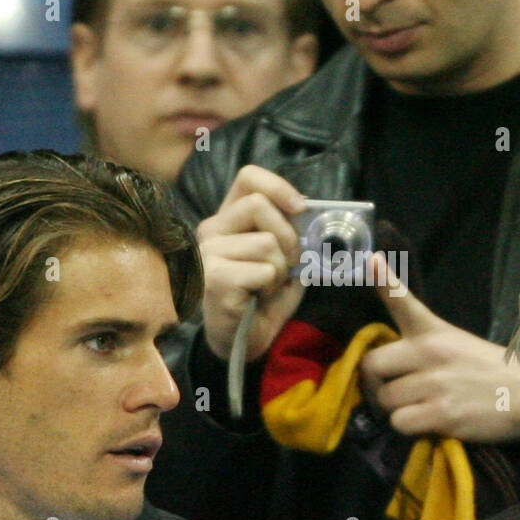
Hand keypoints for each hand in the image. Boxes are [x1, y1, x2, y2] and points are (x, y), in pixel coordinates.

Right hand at [197, 165, 306, 361]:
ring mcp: (208, 254)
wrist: (243, 341)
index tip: (301, 208)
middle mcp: (211, 230)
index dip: (278, 186)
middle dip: (288, 235)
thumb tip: (311, 213)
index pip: (248, 178)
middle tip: (288, 264)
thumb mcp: (281, 258)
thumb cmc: (262, 298)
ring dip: (280, 269)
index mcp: (228, 219)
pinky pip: (263, 270)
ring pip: (266, 242)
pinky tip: (258, 298)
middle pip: (259, 204)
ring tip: (268, 287)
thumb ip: (291, 232)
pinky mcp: (214, 278)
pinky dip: (272, 287)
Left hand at [358, 254, 519, 442]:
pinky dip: (409, 427)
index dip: (385, 281)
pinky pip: (400, 422)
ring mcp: (436, 383)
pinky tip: (429, 422)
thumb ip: (421, 347)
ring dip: (396, 408)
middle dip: (375, 382)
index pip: (403, 301)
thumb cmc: (490, 372)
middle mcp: (431, 353)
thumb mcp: (457, 343)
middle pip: (371, 365)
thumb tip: (383, 364)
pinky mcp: (443, 413)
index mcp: (433, 332)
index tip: (372, 261)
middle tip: (391, 389)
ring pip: (385, 399)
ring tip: (421, 406)